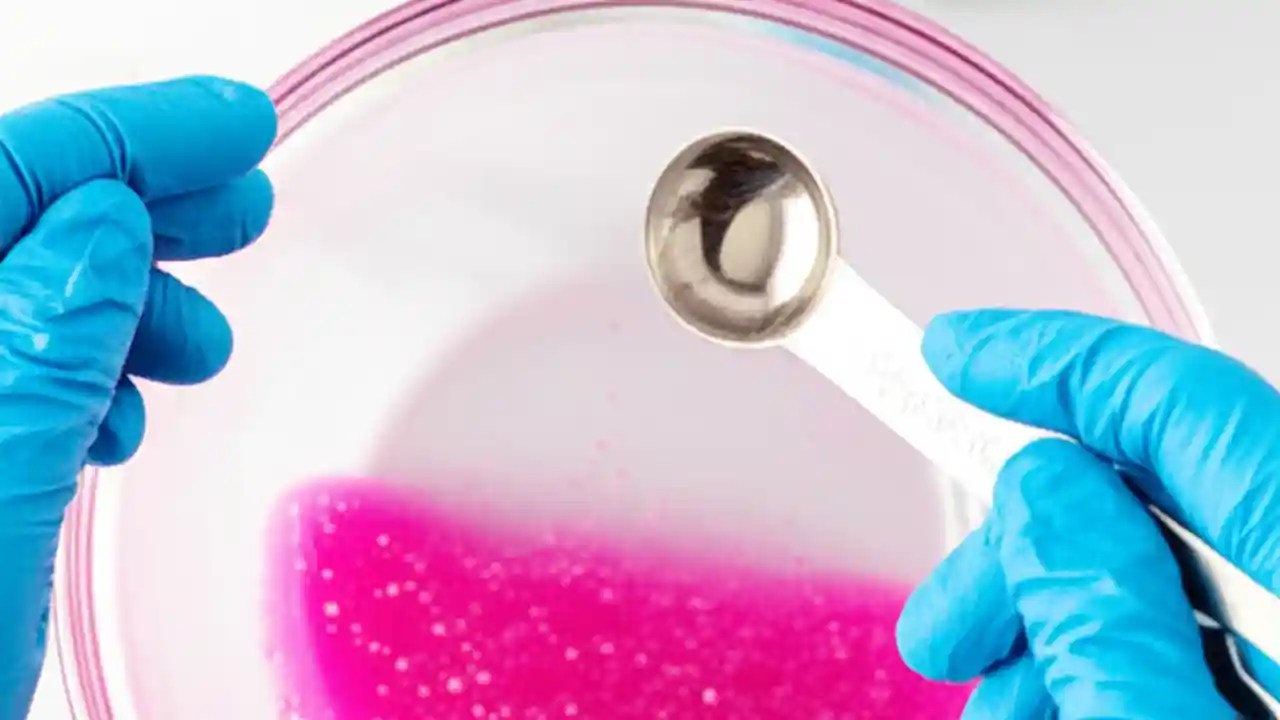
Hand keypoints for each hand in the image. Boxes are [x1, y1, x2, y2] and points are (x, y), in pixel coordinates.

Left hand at [0, 77, 274, 717]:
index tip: (232, 127)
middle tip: (243, 199)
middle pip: (20, 226)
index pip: (9, 174)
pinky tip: (131, 409)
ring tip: (204, 338)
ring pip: (29, 302)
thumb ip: (39, 338)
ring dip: (128, 305)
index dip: (131, 137)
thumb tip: (100, 227)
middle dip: (142, 206)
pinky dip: (92, 374)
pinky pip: (23, 375)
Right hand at [895, 310, 1279, 717]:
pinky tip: (1040, 704)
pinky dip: (1098, 661)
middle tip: (946, 614)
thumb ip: (1101, 616)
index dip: (1057, 363)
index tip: (954, 353)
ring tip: (984, 690)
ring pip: (1161, 581)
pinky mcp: (1279, 692)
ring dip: (1043, 614)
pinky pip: (1187, 648)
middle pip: (1159, 504)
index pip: (1189, 409)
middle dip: (1023, 543)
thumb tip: (1040, 492)